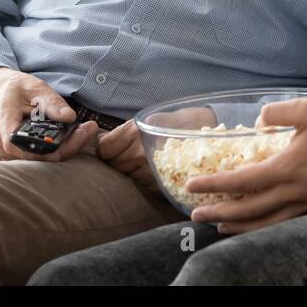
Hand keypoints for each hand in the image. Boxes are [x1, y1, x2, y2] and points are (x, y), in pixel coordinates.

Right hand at [0, 67, 96, 161]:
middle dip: (65, 147)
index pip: (18, 144)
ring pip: (37, 158)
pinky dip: (56, 148)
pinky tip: (74, 136)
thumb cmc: (12, 88)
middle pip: (33, 155)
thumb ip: (51, 101)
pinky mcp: (15, 153)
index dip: (41, 151)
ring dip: (64, 148)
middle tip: (89, 130)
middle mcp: (1, 141)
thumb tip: (69, 117)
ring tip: (87, 130)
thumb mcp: (33, 87)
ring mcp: (6, 150)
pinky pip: (36, 156)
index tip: (64, 148)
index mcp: (3, 121)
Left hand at [98, 106, 216, 192]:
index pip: (103, 150)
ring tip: (146, 162)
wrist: (206, 132)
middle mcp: (140, 152)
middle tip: (133, 154)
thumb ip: (125, 133)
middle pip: (114, 165)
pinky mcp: (161, 184)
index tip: (114, 148)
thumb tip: (101, 143)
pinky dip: (146, 180)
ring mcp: (150, 170)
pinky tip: (155, 171)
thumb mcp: (148, 120)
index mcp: (135, 131)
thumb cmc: (176, 123)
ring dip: (133, 172)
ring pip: (127, 177)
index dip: (107, 150)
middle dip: (119, 161)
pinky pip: (142, 186)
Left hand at [185, 98, 306, 233]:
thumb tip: (258, 120)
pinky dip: (264, 227)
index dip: (213, 185)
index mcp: (287, 168)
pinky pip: (284, 224)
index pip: (241, 182)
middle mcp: (294, 192)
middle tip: (195, 213)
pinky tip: (257, 224)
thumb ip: (277, 111)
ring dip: (239, 227)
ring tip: (220, 226)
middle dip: (218, 213)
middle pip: (248, 211)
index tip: (192, 185)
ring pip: (266, 224)